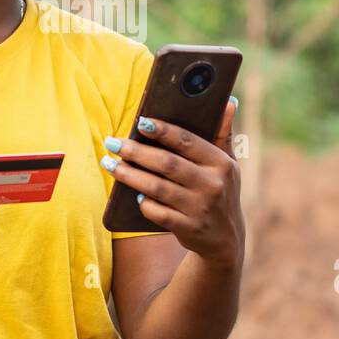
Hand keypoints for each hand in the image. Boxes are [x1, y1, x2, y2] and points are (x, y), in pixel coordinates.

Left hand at [101, 98, 243, 266]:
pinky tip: (132, 193)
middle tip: (113, 143)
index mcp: (222, 164)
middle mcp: (212, 185)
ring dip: (129, 174)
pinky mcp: (187, 229)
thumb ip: (223, 133)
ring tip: (110, 163)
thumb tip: (229, 101)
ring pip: (156, 188)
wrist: (225, 238)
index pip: (188, 142)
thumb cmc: (220, 190)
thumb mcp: (228, 164)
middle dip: (136, 151)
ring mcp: (199, 208)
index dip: (163, 131)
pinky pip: (156, 212)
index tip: (141, 122)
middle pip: (166, 163)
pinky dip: (143, 203)